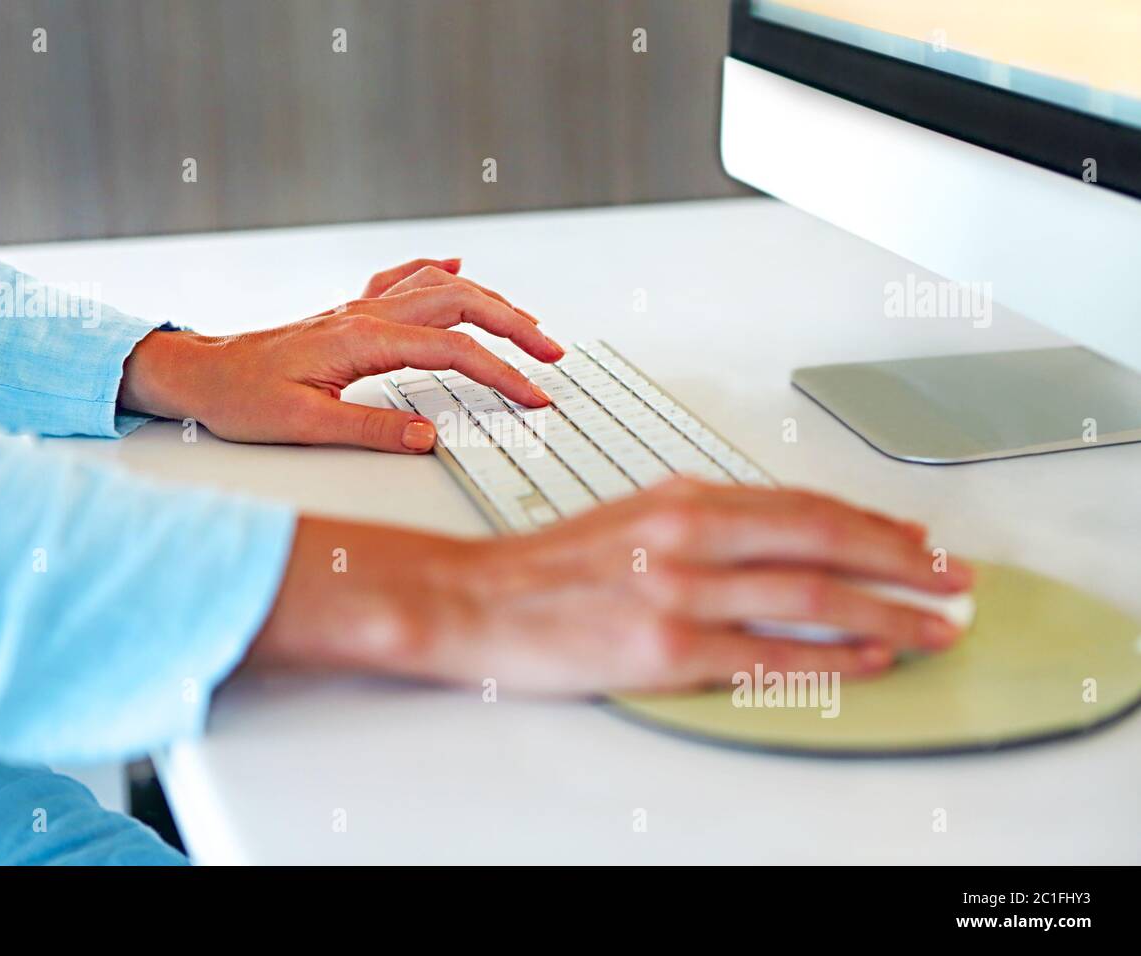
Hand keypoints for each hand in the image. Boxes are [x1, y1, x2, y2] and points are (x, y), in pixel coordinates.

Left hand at [119, 258, 562, 451]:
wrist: (201, 375)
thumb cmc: (242, 399)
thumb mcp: (302, 426)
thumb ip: (369, 431)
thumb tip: (428, 438)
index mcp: (362, 340)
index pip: (453, 351)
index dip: (502, 373)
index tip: (535, 395)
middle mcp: (366, 315)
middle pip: (461, 303)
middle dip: (514, 326)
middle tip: (550, 355)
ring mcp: (360, 308)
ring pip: (440, 287)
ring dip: (489, 300)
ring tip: (526, 325)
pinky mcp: (351, 313)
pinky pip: (404, 278)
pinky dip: (438, 271)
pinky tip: (456, 266)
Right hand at [251, 478, 974, 693]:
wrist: (476, 599)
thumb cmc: (552, 564)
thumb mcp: (635, 516)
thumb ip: (708, 522)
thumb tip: (783, 537)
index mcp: (684, 496)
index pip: (803, 504)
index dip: (874, 523)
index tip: (917, 540)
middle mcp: (689, 533)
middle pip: (825, 540)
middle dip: (903, 562)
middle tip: (954, 580)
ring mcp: (679, 591)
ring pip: (811, 595)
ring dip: (887, 613)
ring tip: (933, 627)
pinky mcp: (665, 648)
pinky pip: (769, 654)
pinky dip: (829, 658)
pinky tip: (868, 660)